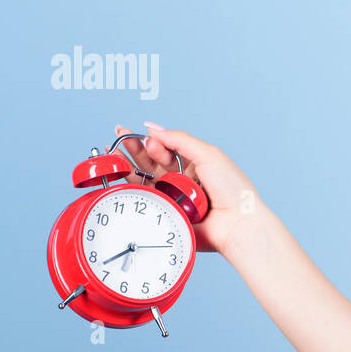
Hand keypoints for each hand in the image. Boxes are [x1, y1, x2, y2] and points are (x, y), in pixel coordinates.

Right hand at [113, 122, 260, 255]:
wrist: (237, 224)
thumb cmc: (232, 190)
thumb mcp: (209, 154)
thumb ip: (180, 139)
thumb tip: (153, 127)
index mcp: (195, 166)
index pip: (167, 149)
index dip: (153, 141)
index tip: (143, 136)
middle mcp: (183, 182)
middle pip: (152, 163)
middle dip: (135, 149)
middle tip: (119, 136)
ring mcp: (174, 198)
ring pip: (145, 179)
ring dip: (128, 165)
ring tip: (113, 152)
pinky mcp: (167, 214)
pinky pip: (146, 200)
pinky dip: (132, 187)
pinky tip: (121, 174)